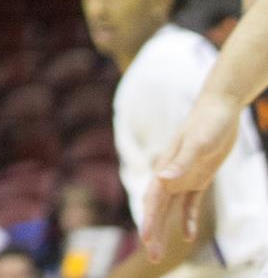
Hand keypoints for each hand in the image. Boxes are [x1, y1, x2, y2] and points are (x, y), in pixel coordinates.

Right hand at [144, 93, 239, 254]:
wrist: (219, 109)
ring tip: (159, 251)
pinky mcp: (198, 178)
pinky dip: (187, 219)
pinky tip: (187, 235)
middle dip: (153, 231)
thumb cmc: (206, 123)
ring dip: (165, 229)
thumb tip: (161, 179)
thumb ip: (180, 162)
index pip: (154, 200)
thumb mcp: (197, 143)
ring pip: (170, 209)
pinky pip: (190, 204)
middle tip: (151, 256)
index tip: (146, 240)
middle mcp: (170, 175)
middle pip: (158, 208)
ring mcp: (184, 176)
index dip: (150, 220)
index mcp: (166, 168)